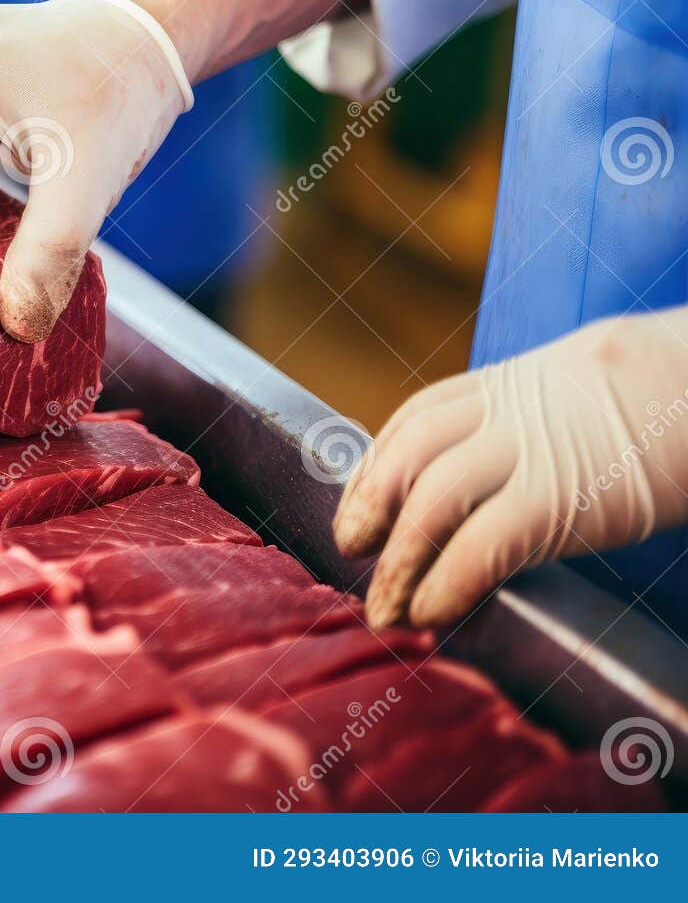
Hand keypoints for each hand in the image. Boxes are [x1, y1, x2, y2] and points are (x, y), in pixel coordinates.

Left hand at [334, 310, 687, 626]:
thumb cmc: (648, 412)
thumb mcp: (569, 402)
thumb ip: (517, 431)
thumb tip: (469, 495)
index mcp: (504, 387)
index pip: (413, 422)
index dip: (375, 469)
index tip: (356, 510)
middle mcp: (506, 413)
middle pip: (410, 457)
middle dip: (370, 508)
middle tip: (350, 553)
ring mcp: (530, 452)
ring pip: (434, 501)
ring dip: (400, 561)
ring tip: (386, 607)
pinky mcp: (558, 498)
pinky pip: (481, 545)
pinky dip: (446, 582)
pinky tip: (430, 611)